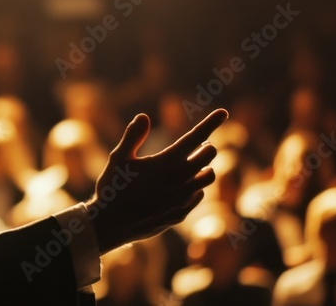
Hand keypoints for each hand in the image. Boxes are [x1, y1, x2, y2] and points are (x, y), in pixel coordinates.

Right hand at [87, 109, 227, 252]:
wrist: (112, 224)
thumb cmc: (113, 187)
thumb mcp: (119, 158)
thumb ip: (133, 136)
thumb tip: (143, 116)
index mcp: (167, 161)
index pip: (197, 137)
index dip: (211, 122)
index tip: (224, 112)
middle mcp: (181, 179)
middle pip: (209, 155)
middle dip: (206, 146)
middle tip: (202, 144)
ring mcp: (184, 197)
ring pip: (209, 176)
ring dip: (205, 167)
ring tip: (197, 164)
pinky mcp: (182, 213)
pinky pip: (197, 195)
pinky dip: (195, 187)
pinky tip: (186, 186)